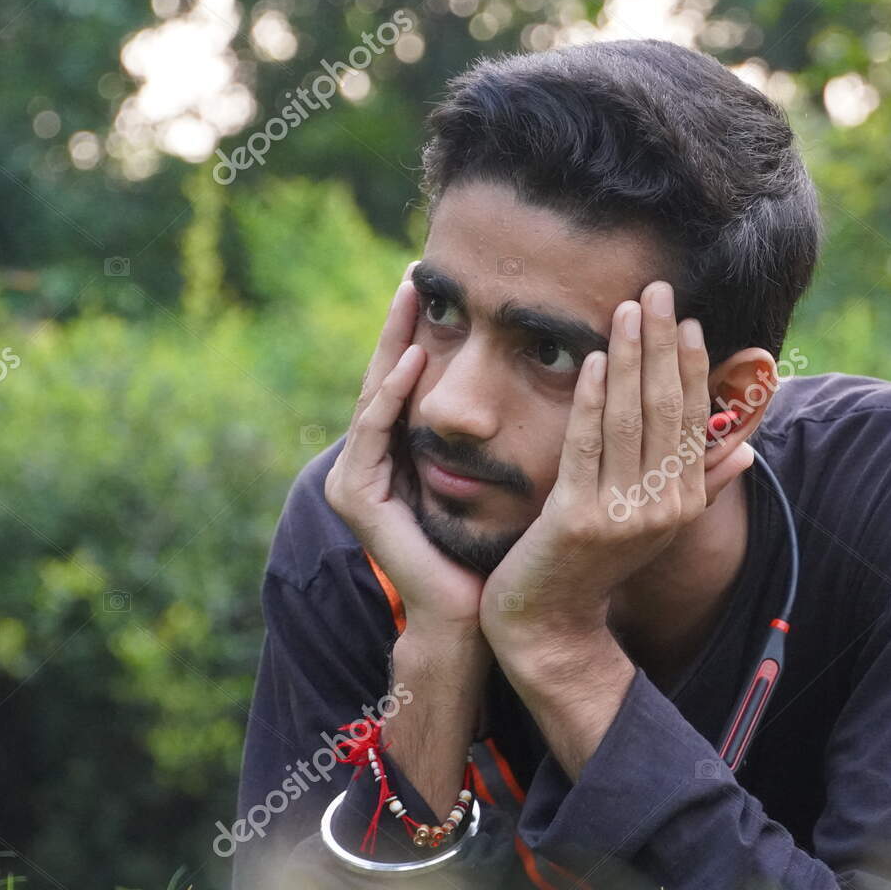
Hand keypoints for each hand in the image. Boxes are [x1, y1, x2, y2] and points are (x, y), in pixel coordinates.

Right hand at [324, 266, 484, 633]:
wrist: (471, 616)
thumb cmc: (492, 552)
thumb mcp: (493, 477)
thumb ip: (490, 436)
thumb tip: (535, 382)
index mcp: (397, 460)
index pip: (408, 386)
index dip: (420, 336)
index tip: (439, 288)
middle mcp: (369, 467)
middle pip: (385, 381)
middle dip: (398, 327)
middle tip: (413, 273)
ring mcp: (355, 482)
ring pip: (375, 398)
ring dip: (392, 345)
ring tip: (408, 297)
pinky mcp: (356, 497)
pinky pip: (375, 433)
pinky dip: (392, 396)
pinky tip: (412, 360)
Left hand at [480, 281, 753, 653]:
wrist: (549, 623)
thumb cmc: (597, 565)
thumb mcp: (657, 525)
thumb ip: (702, 485)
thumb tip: (749, 451)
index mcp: (684, 502)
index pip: (695, 420)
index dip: (691, 366)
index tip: (685, 318)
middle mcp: (662, 507)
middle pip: (668, 410)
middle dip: (662, 344)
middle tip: (657, 289)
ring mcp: (622, 513)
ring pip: (631, 419)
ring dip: (631, 357)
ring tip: (628, 308)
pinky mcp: (577, 517)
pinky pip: (587, 444)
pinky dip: (593, 398)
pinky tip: (595, 359)